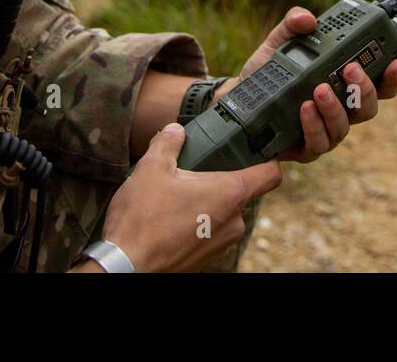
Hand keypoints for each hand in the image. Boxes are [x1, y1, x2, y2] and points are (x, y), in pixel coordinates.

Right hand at [87, 123, 281, 272]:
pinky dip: (198, 221)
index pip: (271, 174)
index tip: (256, 149)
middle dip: (222, 179)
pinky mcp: (207, 257)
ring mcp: (222, 242)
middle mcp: (234, 221)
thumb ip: (167, 143)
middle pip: (243, 191)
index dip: (269, 158)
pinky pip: (211, 230)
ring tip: (178, 195)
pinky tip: (172, 216)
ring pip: (225, 212)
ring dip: (207, 201)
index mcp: (230, 193)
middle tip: (197, 169)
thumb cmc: (142, 219)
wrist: (126, 266)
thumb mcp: (151, 168)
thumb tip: (175, 130)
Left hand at [233, 6, 396, 163]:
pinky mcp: (304, 148)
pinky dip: (313, 125)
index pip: (379, 85)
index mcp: (343, 85)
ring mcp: (324, 131)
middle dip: (364, 89)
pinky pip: (318, 143)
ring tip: (320, 89)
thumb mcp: (279, 42)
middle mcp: (340, 111)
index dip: (391, 76)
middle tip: (349, 69)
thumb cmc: (268, 72)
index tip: (393, 60)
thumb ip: (293, 25)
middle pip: (369, 108)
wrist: (238, 98)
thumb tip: (307, 18)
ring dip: (335, 108)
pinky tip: (304, 108)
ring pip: (344, 127)